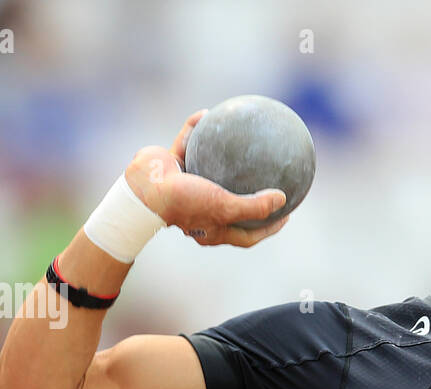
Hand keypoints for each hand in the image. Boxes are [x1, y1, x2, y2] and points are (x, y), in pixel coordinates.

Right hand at [124, 109, 289, 247]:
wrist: (143, 189)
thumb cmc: (184, 203)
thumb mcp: (224, 207)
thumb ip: (254, 206)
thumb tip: (283, 199)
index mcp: (213, 227)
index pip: (248, 233)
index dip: (269, 226)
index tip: (287, 214)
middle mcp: (201, 209)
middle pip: (232, 202)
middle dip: (249, 192)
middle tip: (272, 180)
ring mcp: (186, 187)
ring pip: (209, 167)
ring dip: (222, 153)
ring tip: (241, 139)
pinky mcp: (172, 166)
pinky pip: (187, 144)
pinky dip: (195, 130)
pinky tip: (207, 113)